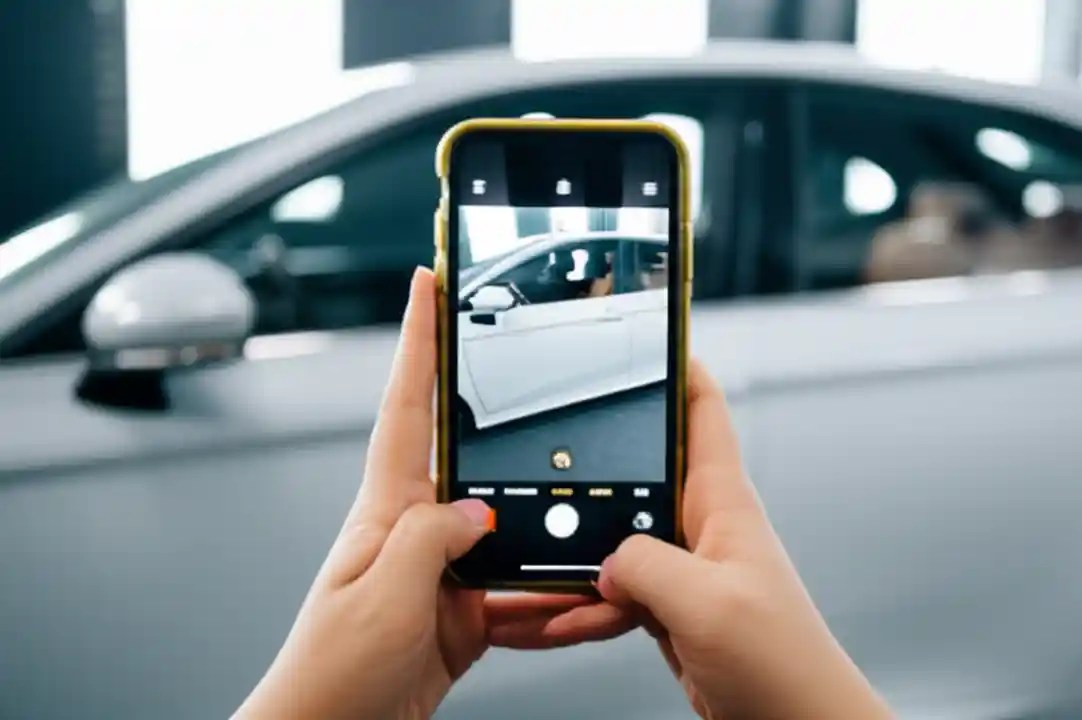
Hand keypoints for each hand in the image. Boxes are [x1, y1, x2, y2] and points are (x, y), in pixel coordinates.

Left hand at [236, 267, 626, 719]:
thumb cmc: (332, 672)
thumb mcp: (384, 596)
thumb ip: (433, 539)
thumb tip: (478, 508)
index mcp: (385, 511)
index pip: (404, 407)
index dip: (419, 340)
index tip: (431, 282)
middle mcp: (415, 529)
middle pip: (463, 447)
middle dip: (490, 398)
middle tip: (518, 347)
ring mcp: (441, 567)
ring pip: (506, 519)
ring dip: (540, 512)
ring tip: (577, 493)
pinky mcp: (463, 608)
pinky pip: (518, 583)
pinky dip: (550, 588)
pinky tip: (572, 588)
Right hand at [491, 361, 891, 718]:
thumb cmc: (785, 666)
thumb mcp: (707, 604)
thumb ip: (647, 564)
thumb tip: (604, 556)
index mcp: (724, 504)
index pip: (701, 409)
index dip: (675, 362)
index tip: (643, 329)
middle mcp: (704, 526)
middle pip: (641, 469)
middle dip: (595, 464)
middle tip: (547, 455)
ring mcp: (686, 567)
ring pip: (617, 534)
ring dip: (579, 549)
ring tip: (544, 565)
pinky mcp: (672, 606)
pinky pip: (616, 586)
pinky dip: (586, 600)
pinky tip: (564, 616)